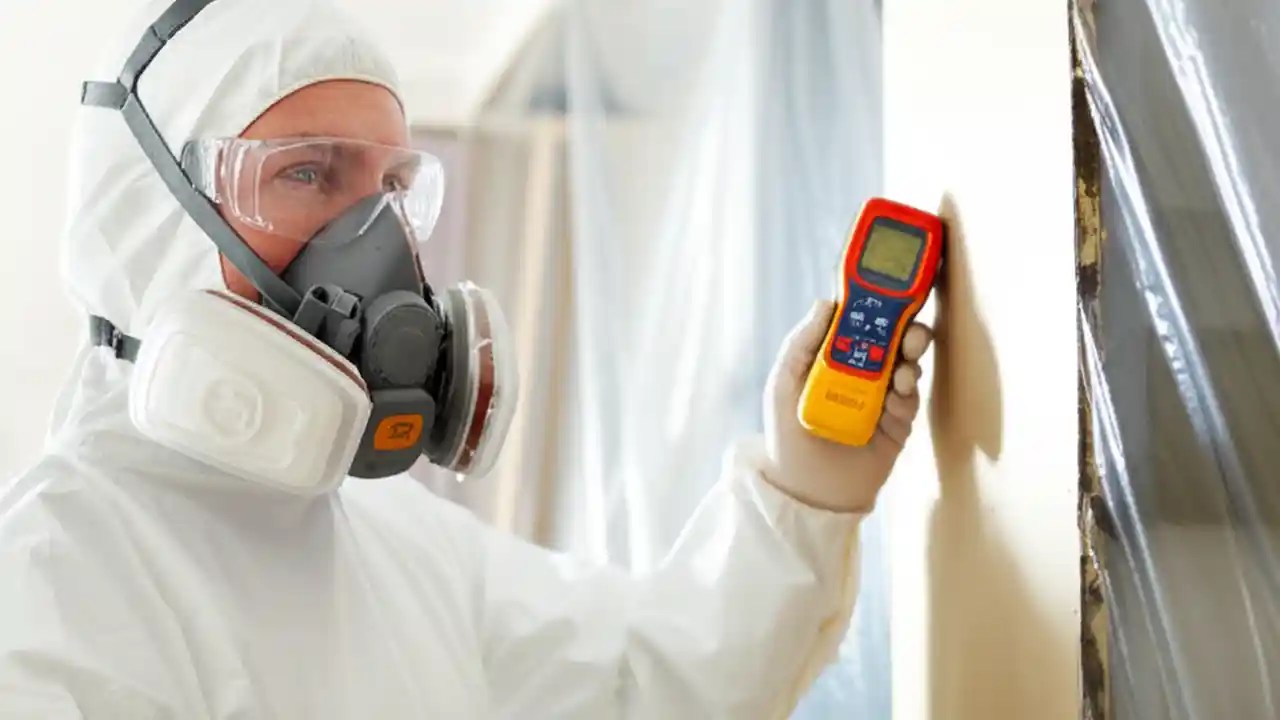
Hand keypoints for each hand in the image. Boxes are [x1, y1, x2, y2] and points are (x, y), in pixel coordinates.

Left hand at [761, 300, 932, 512]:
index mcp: (836, 358)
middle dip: (908, 331)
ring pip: (909, 367)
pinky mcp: (897, 425)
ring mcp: (882, 398)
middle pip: (895, 341)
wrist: (806, 489)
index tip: (888, 295)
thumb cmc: (788, 434)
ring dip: (912, 361)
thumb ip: (801, 343)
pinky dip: (908, 393)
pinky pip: (911, 401)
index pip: (862, 323)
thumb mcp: (784, 383)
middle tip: (910, 334)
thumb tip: (825, 302)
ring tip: (903, 370)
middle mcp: (863, 373)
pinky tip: (897, 395)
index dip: (877, 308)